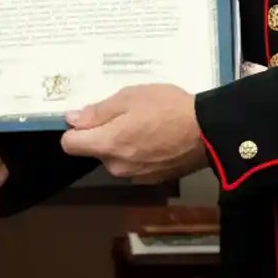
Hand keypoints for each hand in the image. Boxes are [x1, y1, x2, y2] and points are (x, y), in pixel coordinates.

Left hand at [60, 84, 206, 183]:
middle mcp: (116, 166)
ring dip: (123, 144)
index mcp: (107, 145)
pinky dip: (140, 153)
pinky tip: (159, 139)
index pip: (69, 145)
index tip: (91, 117)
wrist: (208, 131)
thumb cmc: (167, 108)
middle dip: (104, 134)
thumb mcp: (129, 98)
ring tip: (147, 124)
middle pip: (95, 150)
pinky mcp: (153, 179)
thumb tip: (71, 120)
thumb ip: (97, 112)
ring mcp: (135, 176)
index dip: (75, 129)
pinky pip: (135, 165)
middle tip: (128, 114)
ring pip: (116, 158)